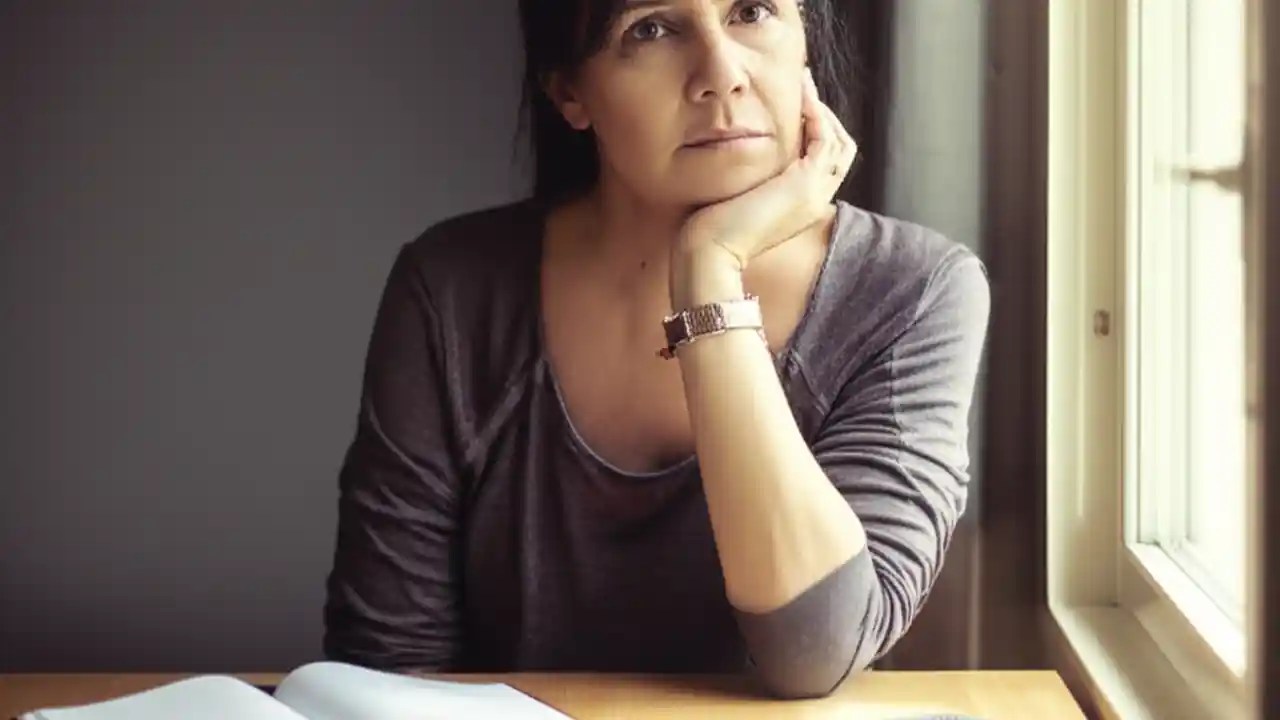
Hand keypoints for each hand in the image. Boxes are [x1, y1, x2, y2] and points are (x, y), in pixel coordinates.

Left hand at [676, 69, 858, 272]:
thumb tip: (740, 153)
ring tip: (803, 84)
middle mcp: (815, 200)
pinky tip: (799, 98)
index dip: (818, 131)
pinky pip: (824, 140)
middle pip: (840, 150)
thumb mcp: (741, 198)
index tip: (798, 104)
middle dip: (826, 116)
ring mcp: (815, 194)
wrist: (712, 252)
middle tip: (806, 86)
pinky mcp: (806, 184)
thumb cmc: (713, 229)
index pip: (826, 162)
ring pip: (838, 142)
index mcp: (802, 206)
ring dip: (822, 110)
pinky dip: (816, 115)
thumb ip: (752, 178)